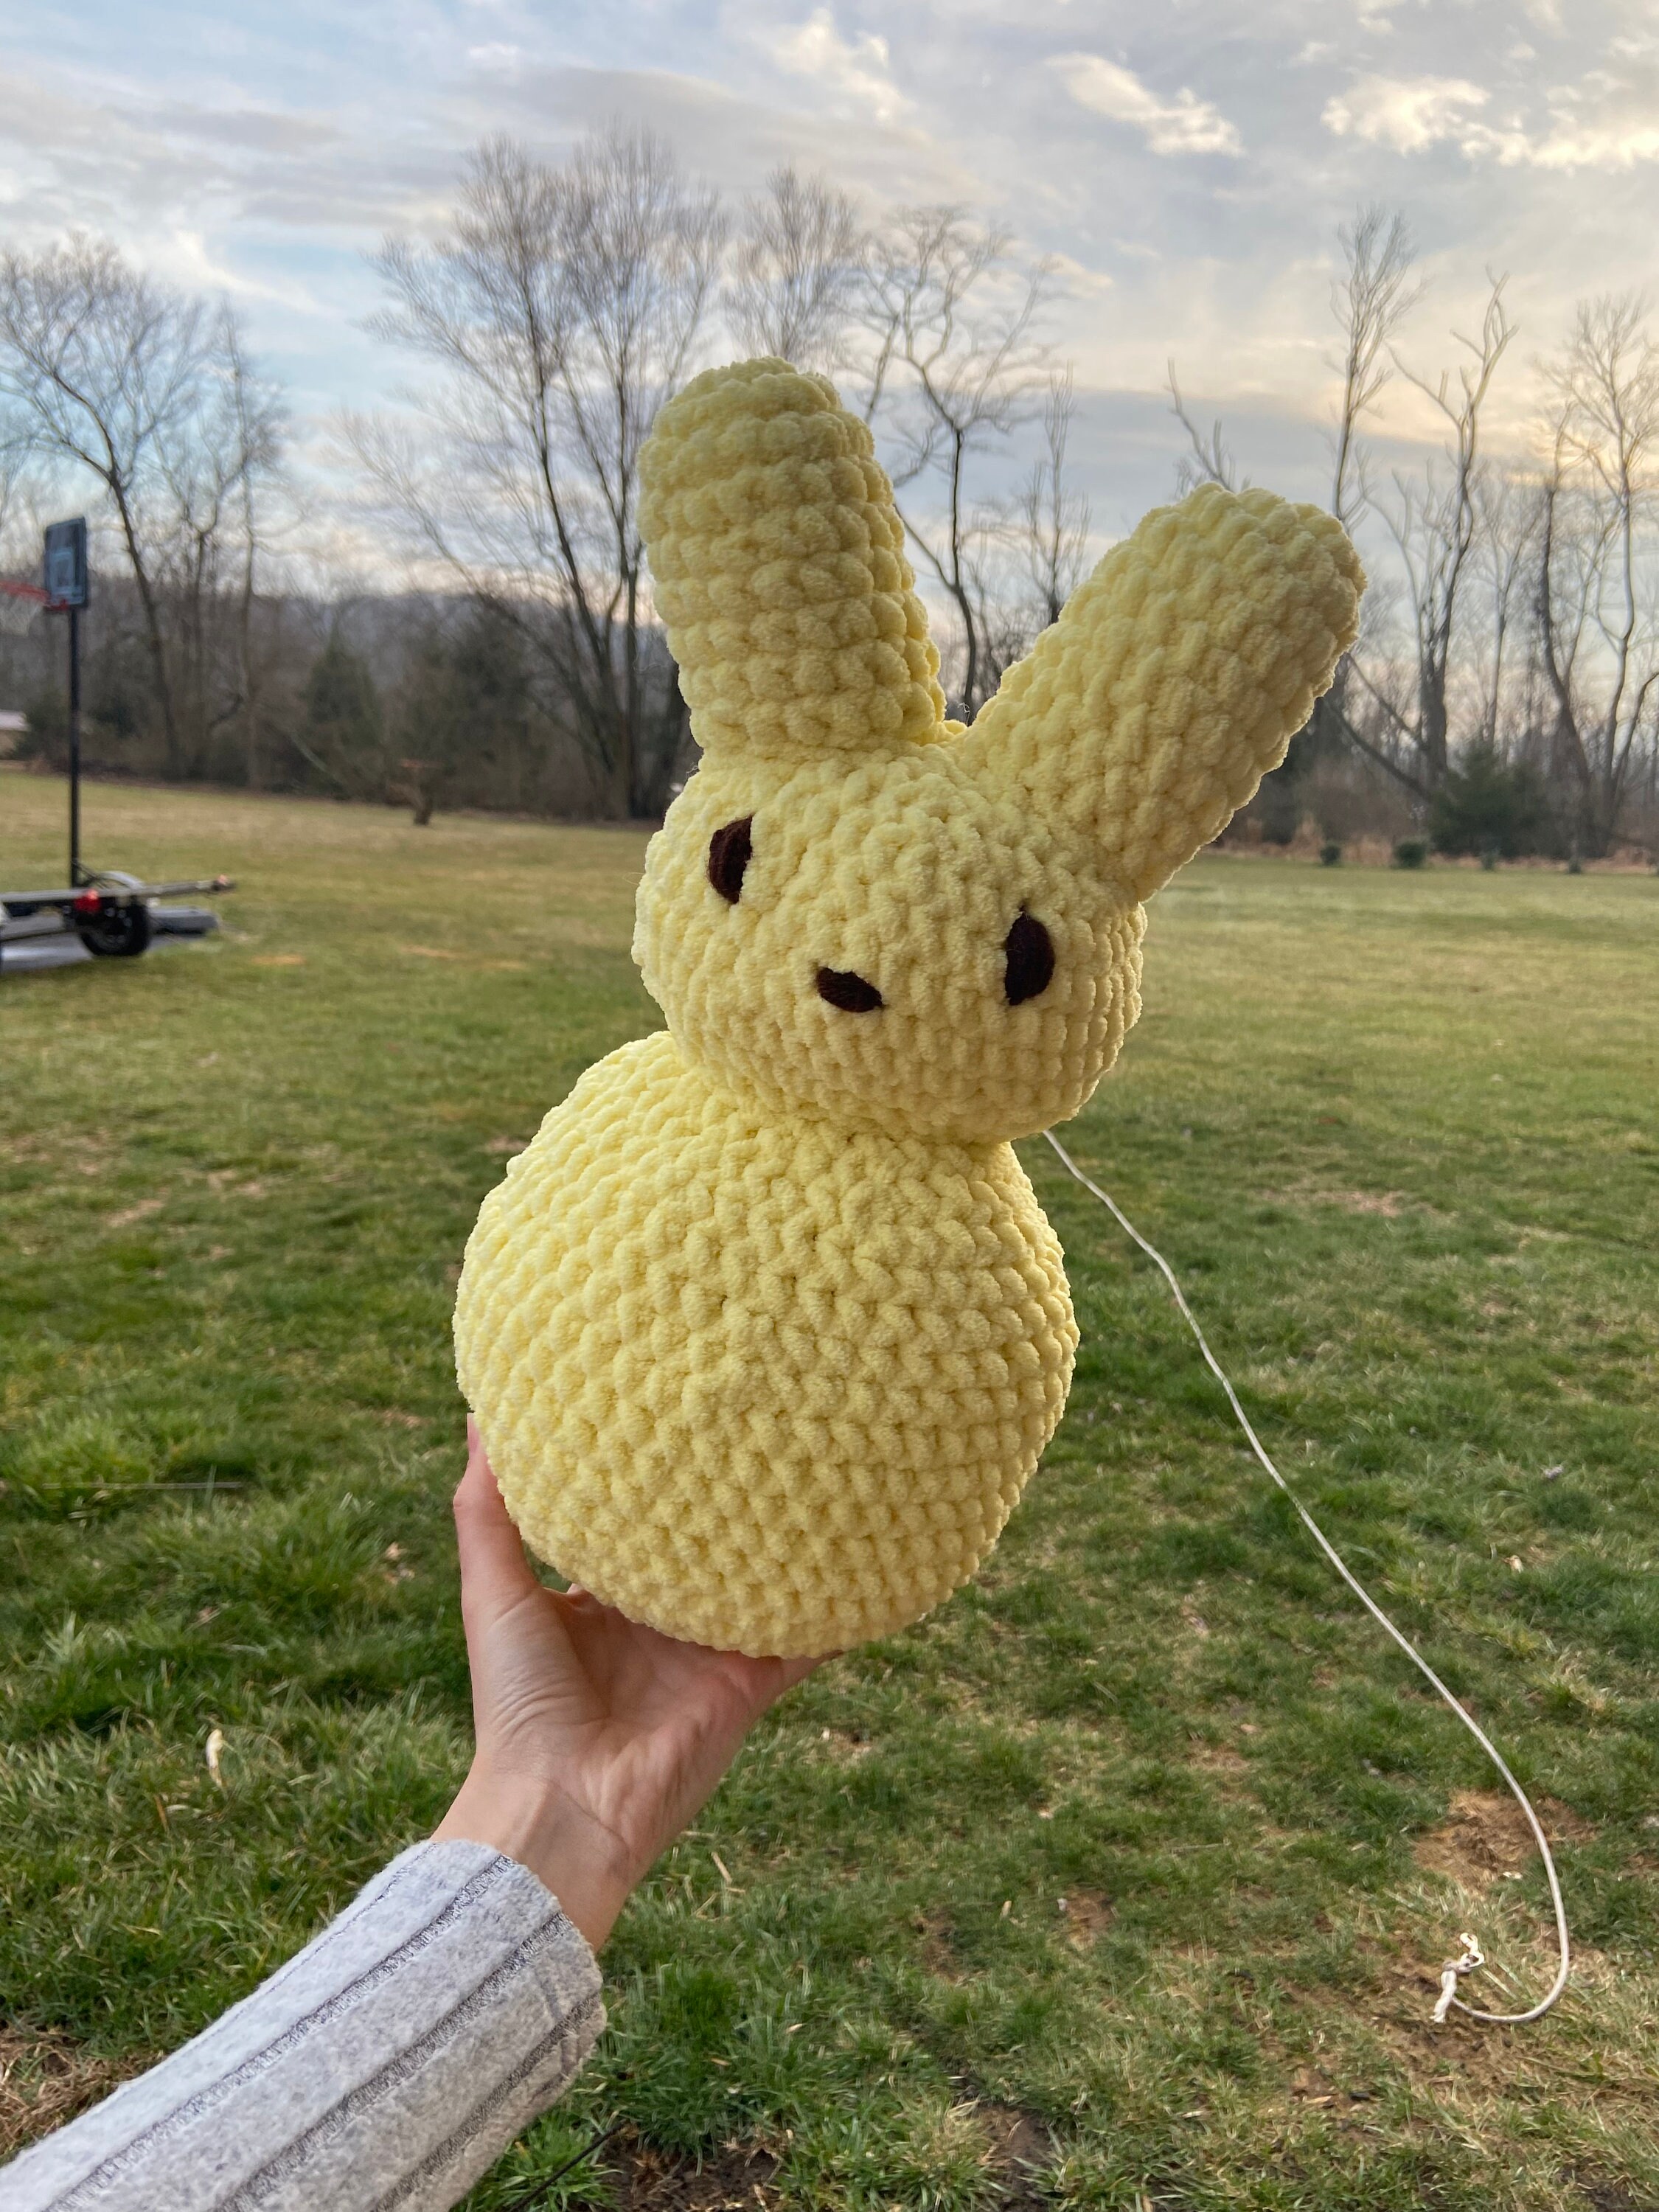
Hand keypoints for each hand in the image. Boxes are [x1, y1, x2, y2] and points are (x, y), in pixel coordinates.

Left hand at [433, 1421, 818, 1948]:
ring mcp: (707, 1655)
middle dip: (727, 1498)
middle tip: (759, 1418)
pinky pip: (804, 1639)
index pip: (633, 1525)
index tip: (670, 1410)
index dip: (650, 1476)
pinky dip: (838, 1608)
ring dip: (789, 1540)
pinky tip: (873, 1558)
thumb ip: (486, 1509)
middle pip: (702, 1549)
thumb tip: (476, 1416)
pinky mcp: (749, 1684)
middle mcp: (657, 1625)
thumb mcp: (491, 1591)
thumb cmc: (516, 1702)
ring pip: (759, 1582)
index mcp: (597, 1606)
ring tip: (826, 1467)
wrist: (559, 1808)